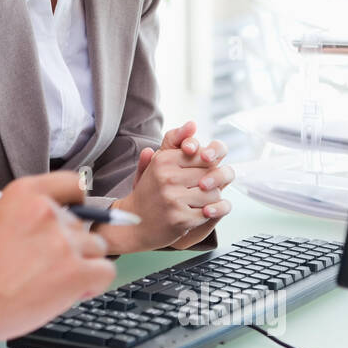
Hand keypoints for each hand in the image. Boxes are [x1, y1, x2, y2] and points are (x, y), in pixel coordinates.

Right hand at [0, 171, 114, 344]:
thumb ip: (29, 214)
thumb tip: (57, 224)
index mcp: (25, 194)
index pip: (72, 184)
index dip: (78, 203)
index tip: (76, 215)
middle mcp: (48, 212)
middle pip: (83, 224)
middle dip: (72, 245)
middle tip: (50, 264)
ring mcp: (64, 242)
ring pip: (97, 248)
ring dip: (83, 264)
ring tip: (55, 280)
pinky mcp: (76, 272)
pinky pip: (105, 271)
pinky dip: (94, 283)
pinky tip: (73, 291)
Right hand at [98, 120, 235, 253]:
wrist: (133, 223)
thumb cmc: (150, 191)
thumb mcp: (159, 162)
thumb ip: (175, 140)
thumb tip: (192, 124)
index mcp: (163, 160)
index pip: (203, 156)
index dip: (206, 166)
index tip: (198, 174)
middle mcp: (167, 177)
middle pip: (211, 174)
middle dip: (209, 183)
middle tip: (199, 189)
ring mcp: (173, 199)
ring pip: (213, 194)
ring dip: (209, 200)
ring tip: (196, 202)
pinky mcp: (180, 219)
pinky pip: (209, 212)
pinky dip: (207, 214)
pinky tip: (195, 214)